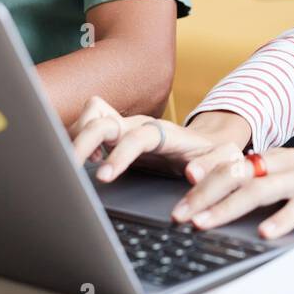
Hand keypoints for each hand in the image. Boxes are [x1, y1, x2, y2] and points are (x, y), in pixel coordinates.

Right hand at [67, 96, 247, 182]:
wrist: (207, 145)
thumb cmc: (213, 155)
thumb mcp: (223, 161)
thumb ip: (212, 166)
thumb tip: (192, 174)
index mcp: (165, 133)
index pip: (138, 136)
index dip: (120, 154)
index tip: (105, 176)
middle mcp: (140, 124)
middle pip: (103, 119)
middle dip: (82, 141)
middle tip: (70, 169)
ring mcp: (126, 126)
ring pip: (91, 117)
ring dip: (77, 137)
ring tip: (80, 164)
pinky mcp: (116, 134)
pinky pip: (88, 124)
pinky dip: (79, 140)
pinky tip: (87, 162)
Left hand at [170, 148, 293, 239]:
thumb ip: (269, 184)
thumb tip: (232, 199)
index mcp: (277, 157)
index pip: (232, 166)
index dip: (204, 181)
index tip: (180, 197)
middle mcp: (287, 162)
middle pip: (238, 175)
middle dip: (205, 195)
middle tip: (181, 214)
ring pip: (260, 188)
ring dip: (229, 207)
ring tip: (206, 223)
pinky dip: (281, 218)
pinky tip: (265, 232)